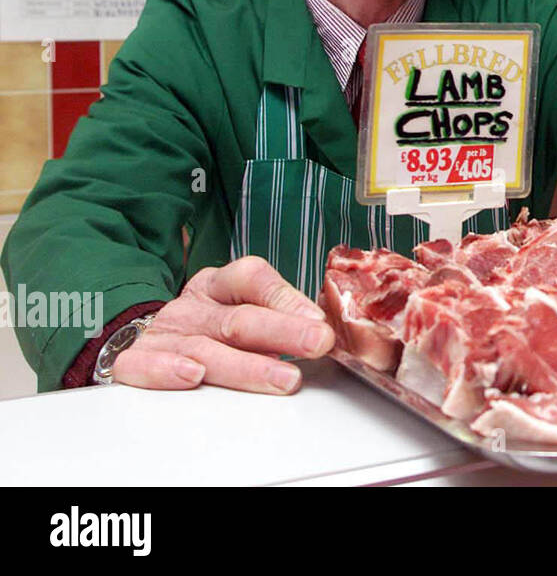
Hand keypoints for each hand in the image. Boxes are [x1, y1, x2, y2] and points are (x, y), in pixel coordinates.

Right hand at [112, 255, 334, 392]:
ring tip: (282, 378)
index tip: (318, 320)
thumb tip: (324, 332)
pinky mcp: (132, 360)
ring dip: (246, 366)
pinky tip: (193, 376)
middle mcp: (193, 306)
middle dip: (282, 331)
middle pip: (238, 318)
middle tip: (316, 343)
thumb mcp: (242, 309)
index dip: (286, 298)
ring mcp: (163, 333)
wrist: (140, 340)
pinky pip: (144, 366)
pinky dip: (167, 370)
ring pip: (204, 348)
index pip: (252, 278)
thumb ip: (280, 317)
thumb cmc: (207, 327)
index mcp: (220, 285)